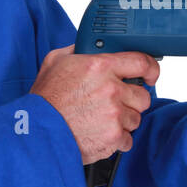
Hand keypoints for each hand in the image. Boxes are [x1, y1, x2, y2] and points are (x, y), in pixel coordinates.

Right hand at [30, 45, 160, 164]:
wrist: (36, 132)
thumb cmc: (44, 100)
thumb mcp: (55, 62)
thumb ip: (77, 51)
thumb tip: (88, 47)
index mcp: (100, 66)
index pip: (141, 62)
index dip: (151, 69)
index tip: (150, 75)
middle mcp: (111, 90)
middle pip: (143, 96)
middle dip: (132, 101)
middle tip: (115, 103)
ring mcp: (114, 115)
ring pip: (136, 119)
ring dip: (123, 121)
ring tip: (100, 120)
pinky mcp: (113, 137)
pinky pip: (127, 140)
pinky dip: (116, 140)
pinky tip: (99, 134)